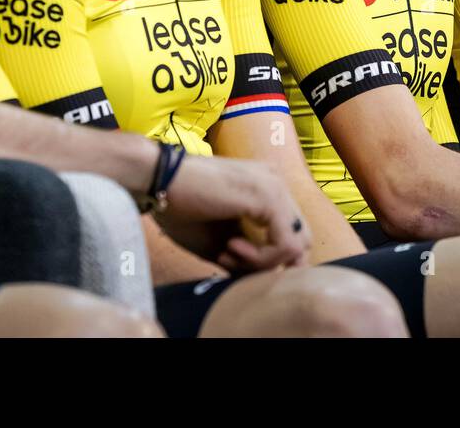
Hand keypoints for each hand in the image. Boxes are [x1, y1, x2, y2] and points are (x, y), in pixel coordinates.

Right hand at [158, 154, 310, 270]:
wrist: (158, 180)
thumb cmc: (181, 208)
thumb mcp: (219, 242)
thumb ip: (246, 258)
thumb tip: (263, 280)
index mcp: (266, 187)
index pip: (292, 232)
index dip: (273, 259)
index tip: (235, 263)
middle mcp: (276, 182)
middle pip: (302, 239)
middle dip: (273, 263)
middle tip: (234, 262)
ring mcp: (275, 187)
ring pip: (296, 244)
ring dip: (262, 262)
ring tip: (227, 254)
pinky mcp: (269, 197)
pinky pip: (285, 245)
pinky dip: (261, 258)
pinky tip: (229, 248)